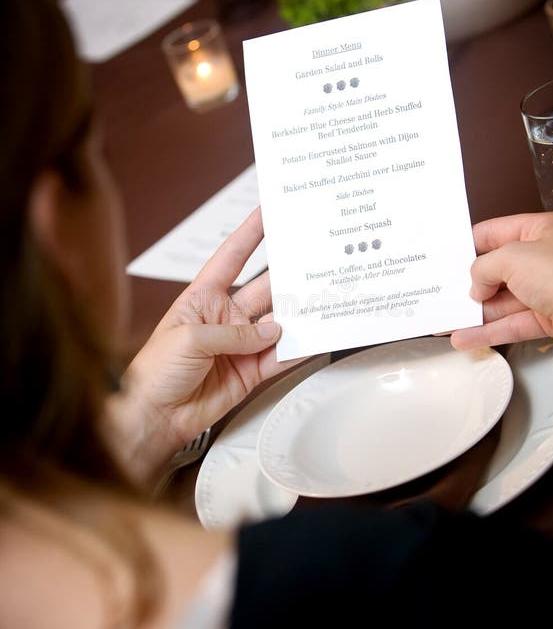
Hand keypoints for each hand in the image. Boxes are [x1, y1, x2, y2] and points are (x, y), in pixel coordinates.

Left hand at [106, 208, 301, 485]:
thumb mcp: (190, 339)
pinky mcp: (250, 372)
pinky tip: (314, 340)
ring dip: (298, 315)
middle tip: (313, 262)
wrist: (154, 416)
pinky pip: (280, 358)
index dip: (250, 234)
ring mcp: (240, 345)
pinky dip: (298, 350)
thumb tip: (273, 332)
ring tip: (323, 301)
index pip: (231, 258)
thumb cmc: (155, 371)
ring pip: (278, 324)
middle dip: (287, 275)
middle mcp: (225, 317)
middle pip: (263, 290)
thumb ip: (235, 333)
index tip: (269, 212)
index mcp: (202, 298)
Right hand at [450, 212, 552, 354]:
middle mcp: (547, 257)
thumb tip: (477, 284)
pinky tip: (465, 337)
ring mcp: (548, 288)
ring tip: (450, 318)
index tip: (450, 255)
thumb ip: (484, 267)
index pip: (498, 231)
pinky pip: (511, 322)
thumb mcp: (511, 258)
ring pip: (504, 299)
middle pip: (500, 268)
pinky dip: (488, 330)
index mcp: (543, 230)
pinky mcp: (548, 316)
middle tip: (448, 288)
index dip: (472, 243)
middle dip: (474, 281)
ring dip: (477, 311)